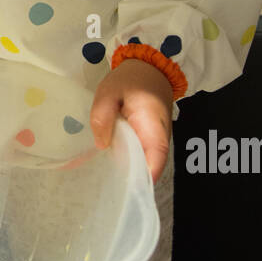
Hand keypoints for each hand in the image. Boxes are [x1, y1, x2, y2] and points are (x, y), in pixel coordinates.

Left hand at [90, 58, 172, 183]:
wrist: (150, 68)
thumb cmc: (130, 79)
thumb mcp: (109, 92)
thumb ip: (103, 116)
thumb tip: (102, 144)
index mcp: (153, 128)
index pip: (154, 162)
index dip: (142, 181)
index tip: (123, 192)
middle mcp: (160, 140)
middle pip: (149, 169)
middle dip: (130, 183)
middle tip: (102, 192)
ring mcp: (156, 142)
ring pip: (144, 165)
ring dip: (127, 173)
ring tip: (101, 184)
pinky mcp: (149, 141)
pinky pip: (140, 156)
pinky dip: (127, 162)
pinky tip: (107, 166)